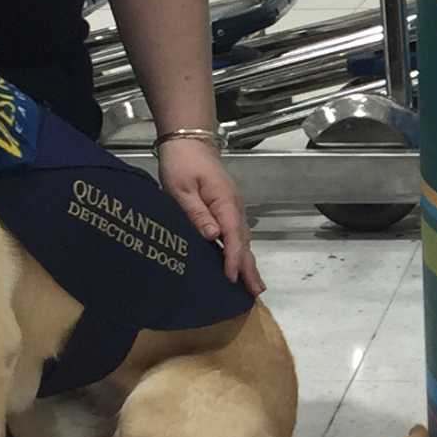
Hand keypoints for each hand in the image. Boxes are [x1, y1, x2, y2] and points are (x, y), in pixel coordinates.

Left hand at [157, 134, 253, 287]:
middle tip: (255, 292)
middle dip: (249, 267)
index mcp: (224, 201)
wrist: (189, 143)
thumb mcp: (182, 188)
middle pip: (244, 241)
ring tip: (253, 286)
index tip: (231, 278)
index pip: (232, 235)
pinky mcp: (227, 209)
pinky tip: (240, 264)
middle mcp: (234, 207)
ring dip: (248, 262)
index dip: (232, 258)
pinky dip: (241, 252)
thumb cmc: (182, 164)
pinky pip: (237, 235)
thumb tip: (213, 236)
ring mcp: (233, 208)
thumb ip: (196, 212)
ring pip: (243, 239)